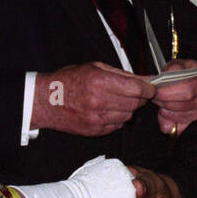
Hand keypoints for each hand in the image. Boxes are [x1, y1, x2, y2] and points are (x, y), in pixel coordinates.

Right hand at [32, 62, 154, 136]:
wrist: (46, 101)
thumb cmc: (68, 81)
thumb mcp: (94, 67)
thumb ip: (121, 74)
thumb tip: (143, 78)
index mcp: (100, 82)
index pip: (136, 88)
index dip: (148, 88)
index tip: (151, 88)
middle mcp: (99, 101)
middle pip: (135, 103)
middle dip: (140, 98)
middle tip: (137, 93)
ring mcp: (97, 118)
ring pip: (128, 115)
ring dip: (129, 108)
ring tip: (118, 100)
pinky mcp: (95, 130)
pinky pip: (117, 125)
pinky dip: (118, 118)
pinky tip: (109, 110)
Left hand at [152, 59, 196, 134]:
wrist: (192, 83)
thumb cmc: (184, 74)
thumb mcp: (179, 65)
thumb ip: (173, 68)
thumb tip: (167, 77)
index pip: (187, 90)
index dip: (169, 92)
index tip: (156, 90)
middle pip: (183, 105)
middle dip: (165, 102)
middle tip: (155, 97)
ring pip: (179, 117)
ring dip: (165, 111)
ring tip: (160, 102)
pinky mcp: (194, 125)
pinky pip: (177, 129)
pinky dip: (166, 123)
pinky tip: (165, 113)